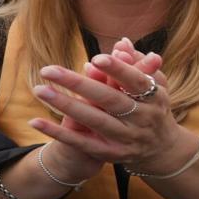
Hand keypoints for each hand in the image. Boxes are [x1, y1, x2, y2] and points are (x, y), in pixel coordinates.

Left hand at [27, 37, 196, 173]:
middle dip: (79, 84)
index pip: (135, 81)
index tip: (96, 58)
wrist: (161, 148)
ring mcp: (127, 139)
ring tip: (40, 90)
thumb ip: (135, 63)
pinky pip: (82, 143)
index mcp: (154, 97)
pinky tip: (36, 121)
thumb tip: (120, 43)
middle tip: (48, 69)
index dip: (118, 70)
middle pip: (110, 100)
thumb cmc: (152, 105)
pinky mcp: (112, 154)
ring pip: (94, 121)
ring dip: (66, 105)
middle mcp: (142, 119)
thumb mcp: (153, 83)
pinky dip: (59, 133)